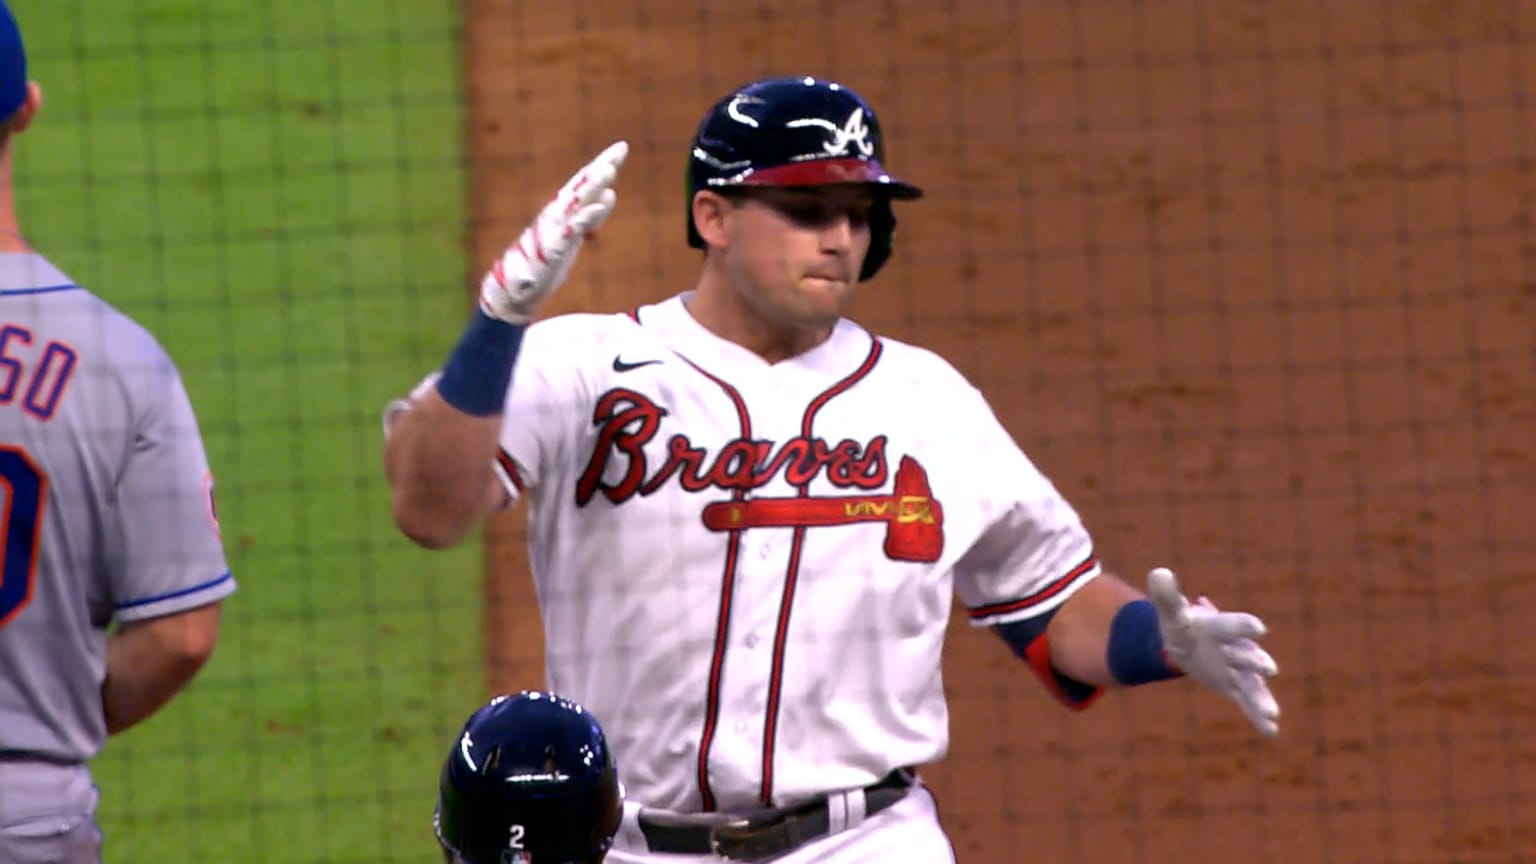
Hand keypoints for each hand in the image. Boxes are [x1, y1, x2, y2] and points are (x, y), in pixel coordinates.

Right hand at [480, 141, 628, 322]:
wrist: (513, 290)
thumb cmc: (543, 263)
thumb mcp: (572, 237)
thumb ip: (590, 217)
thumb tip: (609, 194)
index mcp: (562, 210)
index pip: (584, 182)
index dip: (602, 164)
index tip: (621, 147)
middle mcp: (557, 214)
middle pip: (583, 185)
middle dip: (602, 166)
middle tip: (622, 147)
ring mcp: (554, 229)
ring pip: (577, 202)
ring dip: (594, 185)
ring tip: (611, 169)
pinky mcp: (553, 248)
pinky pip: (571, 229)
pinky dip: (586, 216)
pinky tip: (600, 205)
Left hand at [1147, 567, 1280, 735]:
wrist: (1186, 642)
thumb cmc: (1180, 623)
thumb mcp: (1170, 612)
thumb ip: (1165, 596)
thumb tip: (1159, 573)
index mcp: (1220, 628)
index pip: (1232, 625)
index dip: (1243, 626)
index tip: (1258, 628)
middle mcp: (1235, 648)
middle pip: (1246, 655)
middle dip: (1256, 661)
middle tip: (1269, 668)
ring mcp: (1237, 669)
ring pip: (1251, 684)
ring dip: (1261, 698)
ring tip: (1272, 713)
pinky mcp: (1235, 686)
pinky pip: (1247, 702)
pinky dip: (1258, 715)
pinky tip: (1271, 730)